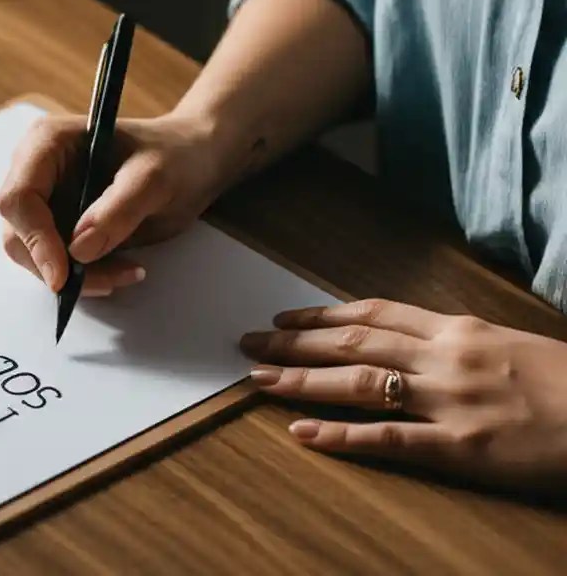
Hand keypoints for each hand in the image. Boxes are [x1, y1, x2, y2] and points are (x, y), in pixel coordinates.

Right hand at [0, 112, 233, 294]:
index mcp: (48, 142)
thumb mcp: (155, 178)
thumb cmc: (174, 156)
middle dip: (56, 264)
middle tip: (109, 280)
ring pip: (34, 253)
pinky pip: (55, 261)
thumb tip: (78, 250)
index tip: (64, 275)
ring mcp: (44, 198)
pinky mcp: (57, 223)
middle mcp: (35, 169)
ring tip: (126, 273)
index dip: (35, 238)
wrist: (192, 162)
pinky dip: (85, 275)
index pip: (18, 196)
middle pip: (18, 231)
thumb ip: (118, 210)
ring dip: (75, 276)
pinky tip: (122, 269)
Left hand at [242, 299, 566, 492]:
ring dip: (303, 382)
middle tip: (249, 344)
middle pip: (354, 343)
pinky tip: (303, 434)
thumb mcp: (513, 344)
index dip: (321, 316)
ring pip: (359, 383)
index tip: (284, 319)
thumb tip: (420, 341)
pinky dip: (341, 436)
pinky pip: (389, 439)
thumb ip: (462, 343)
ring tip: (257, 381)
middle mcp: (446, 358)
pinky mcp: (461, 448)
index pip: (374, 313)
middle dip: (295, 345)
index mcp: (459, 330)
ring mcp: (451, 402)